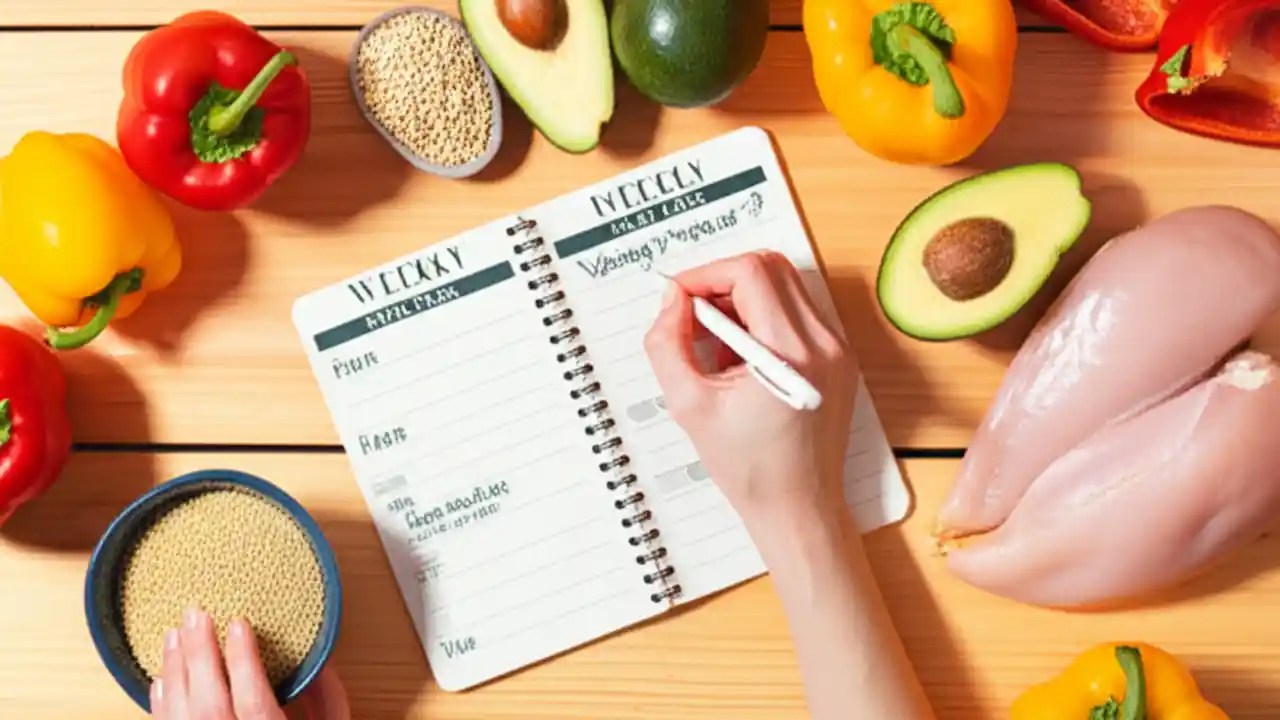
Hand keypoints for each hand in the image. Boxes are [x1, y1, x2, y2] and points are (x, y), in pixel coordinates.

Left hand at [150, 608, 349, 719]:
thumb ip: (329, 704)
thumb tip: (319, 662)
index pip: (253, 702)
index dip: (244, 660)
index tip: (239, 622)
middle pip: (207, 706)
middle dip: (199, 656)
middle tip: (195, 615)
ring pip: (180, 718)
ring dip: (173, 674)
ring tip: (172, 636)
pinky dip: (160, 707)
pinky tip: (160, 681)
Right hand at [644, 251, 857, 529]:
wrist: (798, 507)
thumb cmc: (747, 468)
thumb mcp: (688, 405)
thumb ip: (667, 344)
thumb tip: (673, 299)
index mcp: (790, 355)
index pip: (750, 274)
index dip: (706, 274)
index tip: (679, 297)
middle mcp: (823, 344)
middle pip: (771, 267)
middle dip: (724, 280)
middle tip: (695, 314)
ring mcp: (838, 349)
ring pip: (786, 285)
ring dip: (744, 298)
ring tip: (719, 345)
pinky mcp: (840, 358)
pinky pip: (798, 312)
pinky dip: (764, 317)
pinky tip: (743, 359)